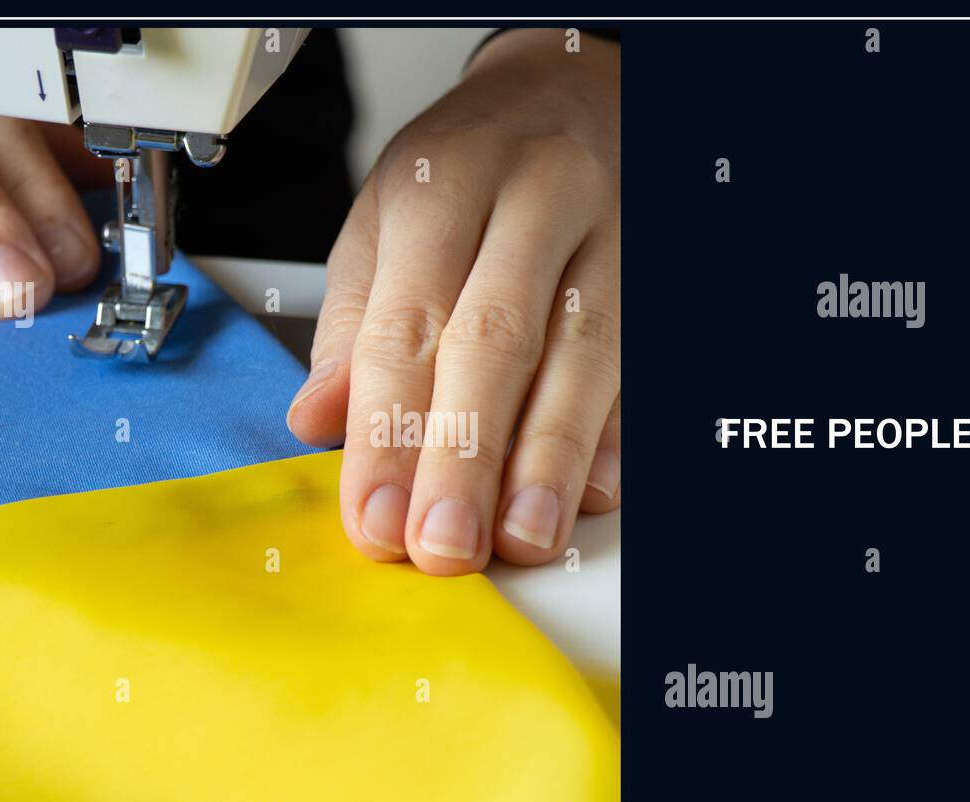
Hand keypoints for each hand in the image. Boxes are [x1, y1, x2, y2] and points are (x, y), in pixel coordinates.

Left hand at [287, 29, 620, 574]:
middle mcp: (532, 203)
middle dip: (465, 457)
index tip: (374, 518)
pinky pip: (638, 356)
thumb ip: (354, 320)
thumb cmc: (467, 163)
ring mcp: (607, 234)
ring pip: (582, 355)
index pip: (406, 327)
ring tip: (520, 538)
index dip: (387, 434)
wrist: (571, 89)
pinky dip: (614, 432)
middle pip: (495, 343)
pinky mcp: (652, 268)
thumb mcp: (384, 216)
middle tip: (444, 545)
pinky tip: (592, 491)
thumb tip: (317, 420)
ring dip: (547, 460)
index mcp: (442, 185)